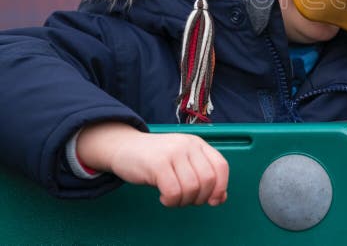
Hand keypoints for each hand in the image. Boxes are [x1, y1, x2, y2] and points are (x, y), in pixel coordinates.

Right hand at [77, 122, 228, 206]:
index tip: (212, 201)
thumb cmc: (156, 159)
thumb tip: (221, 198)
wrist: (124, 146)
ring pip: (191, 187)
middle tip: (186, 200)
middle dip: (200, 198)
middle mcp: (189, 145)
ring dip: (183, 201)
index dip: (221, 187)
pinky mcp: (157, 163)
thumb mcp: (183, 162)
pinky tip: (163, 197)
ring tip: (173, 198)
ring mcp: (173, 153)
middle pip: (208, 179)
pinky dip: (170, 201)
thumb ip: (201, 176)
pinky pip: (173, 191)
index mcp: (198, 144)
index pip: (221, 166)